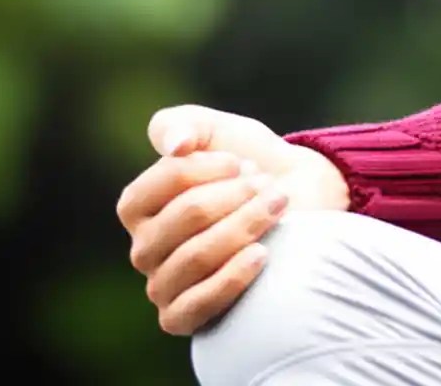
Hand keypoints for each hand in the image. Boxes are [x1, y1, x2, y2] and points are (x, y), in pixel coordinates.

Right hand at [116, 105, 349, 333]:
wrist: (301, 198)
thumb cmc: (252, 165)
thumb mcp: (218, 131)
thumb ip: (183, 124)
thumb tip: (174, 145)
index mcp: (139, 207)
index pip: (149, 191)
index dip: (196, 172)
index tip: (239, 162)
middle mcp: (144, 248)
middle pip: (181, 221)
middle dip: (231, 197)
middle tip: (266, 185)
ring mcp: (164, 285)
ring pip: (194, 258)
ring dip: (242, 227)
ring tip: (276, 207)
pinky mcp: (187, 316)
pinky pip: (195, 305)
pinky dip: (231, 279)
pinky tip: (262, 254)